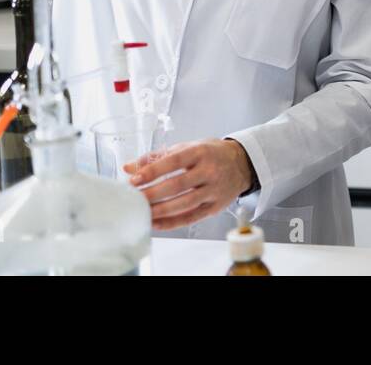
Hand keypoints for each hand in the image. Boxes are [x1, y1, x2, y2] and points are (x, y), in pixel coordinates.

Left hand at [124, 138, 253, 231]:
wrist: (241, 163)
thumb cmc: (210, 154)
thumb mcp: (186, 147)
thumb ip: (156, 157)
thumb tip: (128, 167)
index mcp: (200, 152)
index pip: (173, 162)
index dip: (152, 171)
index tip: (134, 180)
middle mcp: (209, 171)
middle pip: (177, 185)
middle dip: (152, 194)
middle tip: (134, 199)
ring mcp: (214, 190)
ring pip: (184, 204)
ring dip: (160, 211)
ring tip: (142, 212)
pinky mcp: (215, 207)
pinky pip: (191, 218)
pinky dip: (172, 222)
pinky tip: (156, 223)